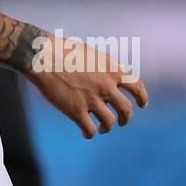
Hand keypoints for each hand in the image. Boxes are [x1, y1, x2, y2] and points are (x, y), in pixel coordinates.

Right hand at [24, 35, 148, 138]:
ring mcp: (92, 100)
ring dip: (108, 127)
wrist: (43, 57)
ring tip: (103, 128)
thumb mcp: (92, 54)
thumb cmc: (64, 51)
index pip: (136, 87)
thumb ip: (105, 66)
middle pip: (126, 109)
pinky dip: (90, 133)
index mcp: (112, 70)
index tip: (142, 104)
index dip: (142, 98)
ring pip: (110, 122)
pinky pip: (90, 130)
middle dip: (126, 117)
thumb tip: (115, 74)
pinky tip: (87, 133)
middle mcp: (106, 86)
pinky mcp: (77, 112)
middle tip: (123, 121)